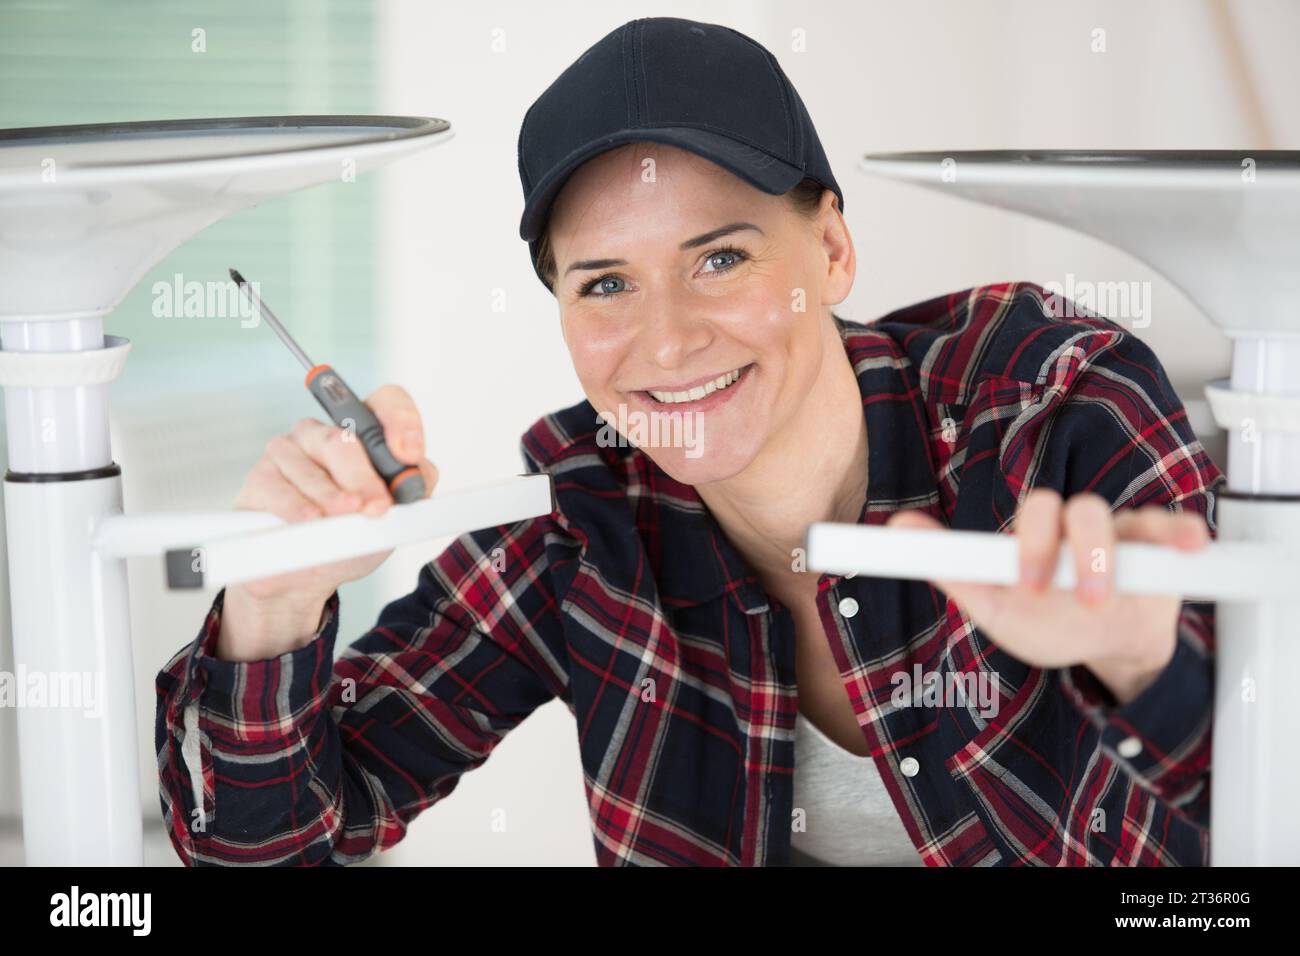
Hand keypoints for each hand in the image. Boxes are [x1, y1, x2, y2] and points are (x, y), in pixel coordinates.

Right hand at [216, 384, 438, 661]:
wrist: (309, 572)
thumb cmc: (353, 535)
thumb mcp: (395, 517)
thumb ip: (412, 491)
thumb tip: (416, 476)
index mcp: (365, 433)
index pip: (387, 403)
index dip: (401, 421)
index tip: (409, 453)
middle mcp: (325, 434)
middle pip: (345, 441)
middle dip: (364, 478)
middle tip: (376, 507)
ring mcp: (289, 450)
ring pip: (313, 466)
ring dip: (333, 496)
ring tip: (346, 516)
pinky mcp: (261, 476)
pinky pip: (281, 490)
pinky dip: (299, 508)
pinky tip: (310, 520)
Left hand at [886, 489, 1208, 705]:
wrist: (1105, 648)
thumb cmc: (1048, 621)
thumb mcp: (996, 606)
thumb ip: (952, 568)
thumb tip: (898, 527)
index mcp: (1038, 536)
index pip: (1033, 514)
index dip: (1029, 542)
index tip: (1024, 583)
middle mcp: (1077, 528)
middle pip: (1076, 508)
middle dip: (1070, 550)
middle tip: (1062, 597)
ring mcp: (1120, 535)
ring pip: (1119, 518)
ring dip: (1109, 557)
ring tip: (1102, 602)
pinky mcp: (1159, 548)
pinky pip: (1173, 529)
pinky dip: (1182, 534)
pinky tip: (1189, 546)